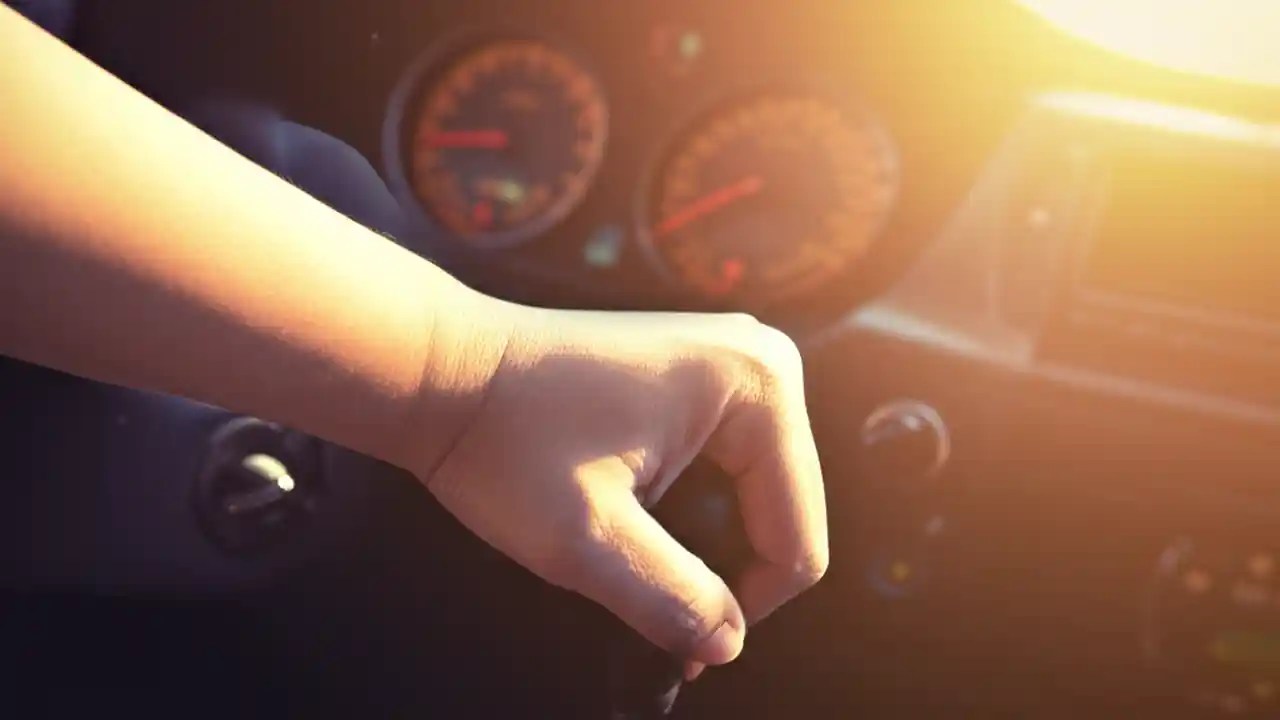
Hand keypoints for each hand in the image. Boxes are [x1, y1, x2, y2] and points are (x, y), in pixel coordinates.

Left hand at [410, 301, 827, 669]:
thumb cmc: (505, 440)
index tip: (679, 644)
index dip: (746, 607)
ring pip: (759, 494)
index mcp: (758, 385)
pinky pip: (731, 464)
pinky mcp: (701, 371)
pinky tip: (646, 530)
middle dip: (730, 575)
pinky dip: (699, 512)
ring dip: (712, 548)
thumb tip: (729, 645)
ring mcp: (731, 359)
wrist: (442, 370)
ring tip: (640, 571)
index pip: (796, 536)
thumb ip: (670, 599)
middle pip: (786, 513)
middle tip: (654, 611)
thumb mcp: (587, 538)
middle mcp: (761, 359)